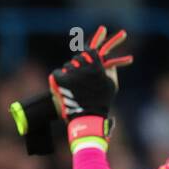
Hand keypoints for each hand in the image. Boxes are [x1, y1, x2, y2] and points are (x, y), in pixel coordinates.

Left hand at [49, 26, 131, 149]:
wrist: (89, 118)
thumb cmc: (102, 103)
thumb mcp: (112, 85)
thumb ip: (111, 70)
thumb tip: (110, 62)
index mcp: (98, 66)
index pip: (90, 51)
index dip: (87, 52)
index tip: (86, 52)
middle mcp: (86, 68)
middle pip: (77, 58)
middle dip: (77, 65)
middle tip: (77, 74)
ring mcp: (74, 74)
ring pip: (67, 66)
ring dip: (68, 73)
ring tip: (70, 85)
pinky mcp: (63, 81)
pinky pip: (57, 73)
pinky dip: (57, 78)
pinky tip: (59, 84)